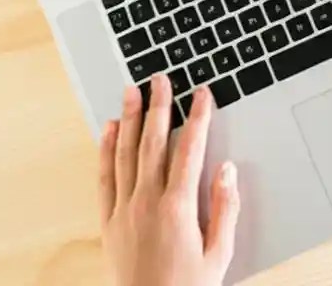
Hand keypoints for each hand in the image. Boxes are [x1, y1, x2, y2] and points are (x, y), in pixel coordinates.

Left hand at [98, 76, 239, 285]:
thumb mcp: (219, 252)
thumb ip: (224, 208)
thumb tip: (225, 170)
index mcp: (178, 207)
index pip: (189, 150)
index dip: (197, 118)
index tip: (201, 95)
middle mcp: (147, 203)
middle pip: (153, 143)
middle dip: (159, 107)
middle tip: (161, 79)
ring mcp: (124, 210)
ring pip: (126, 153)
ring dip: (131, 119)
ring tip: (132, 91)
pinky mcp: (109, 221)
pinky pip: (105, 177)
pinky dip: (106, 150)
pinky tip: (109, 130)